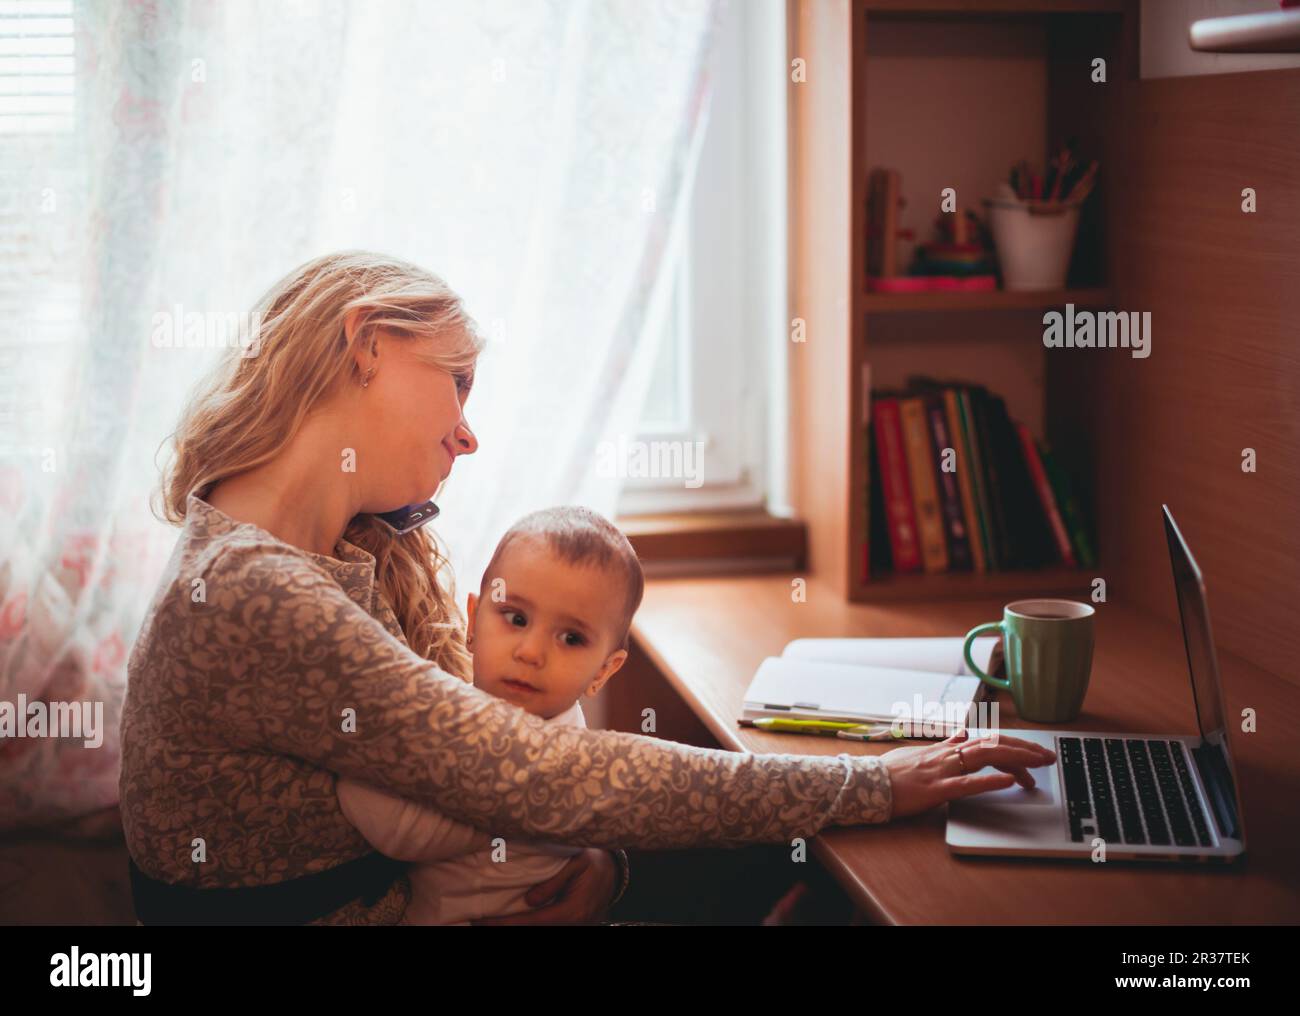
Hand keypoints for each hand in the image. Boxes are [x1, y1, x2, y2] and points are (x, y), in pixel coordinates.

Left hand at [471, 848, 616, 924]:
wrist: (616, 871)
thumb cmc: (595, 861)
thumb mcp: (577, 862)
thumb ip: (553, 881)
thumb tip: (529, 900)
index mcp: (572, 910)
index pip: (533, 921)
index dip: (506, 923)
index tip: (482, 921)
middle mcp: (574, 924)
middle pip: (535, 931)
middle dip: (507, 928)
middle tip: (479, 924)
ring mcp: (576, 928)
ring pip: (543, 931)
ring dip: (519, 926)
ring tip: (491, 922)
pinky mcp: (574, 926)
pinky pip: (550, 927)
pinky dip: (532, 925)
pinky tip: (515, 921)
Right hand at [882, 728, 1056, 818]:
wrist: (866, 783)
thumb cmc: (891, 771)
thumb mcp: (919, 752)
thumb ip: (944, 745)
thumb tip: (963, 734)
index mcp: (945, 748)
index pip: (987, 741)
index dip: (1014, 745)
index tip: (1034, 755)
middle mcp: (947, 754)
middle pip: (993, 744)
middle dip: (1025, 750)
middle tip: (1049, 758)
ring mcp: (942, 770)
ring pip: (984, 757)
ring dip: (1015, 760)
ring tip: (1038, 766)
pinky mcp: (935, 789)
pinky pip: (966, 783)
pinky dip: (989, 780)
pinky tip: (1007, 781)